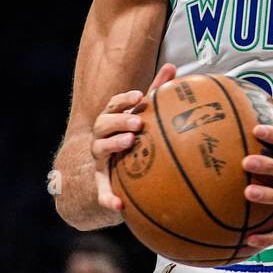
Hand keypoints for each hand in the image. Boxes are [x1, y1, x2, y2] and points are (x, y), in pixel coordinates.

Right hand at [92, 63, 175, 210]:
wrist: (116, 172)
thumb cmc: (134, 136)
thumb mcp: (145, 115)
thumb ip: (156, 91)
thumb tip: (172, 65)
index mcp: (113, 120)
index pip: (114, 104)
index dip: (125, 100)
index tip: (139, 96)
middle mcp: (102, 138)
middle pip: (103, 124)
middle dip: (119, 120)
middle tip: (138, 123)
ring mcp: (101, 159)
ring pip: (100, 150)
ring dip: (113, 145)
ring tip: (129, 143)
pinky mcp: (102, 182)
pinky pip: (102, 191)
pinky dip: (107, 198)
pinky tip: (119, 207)